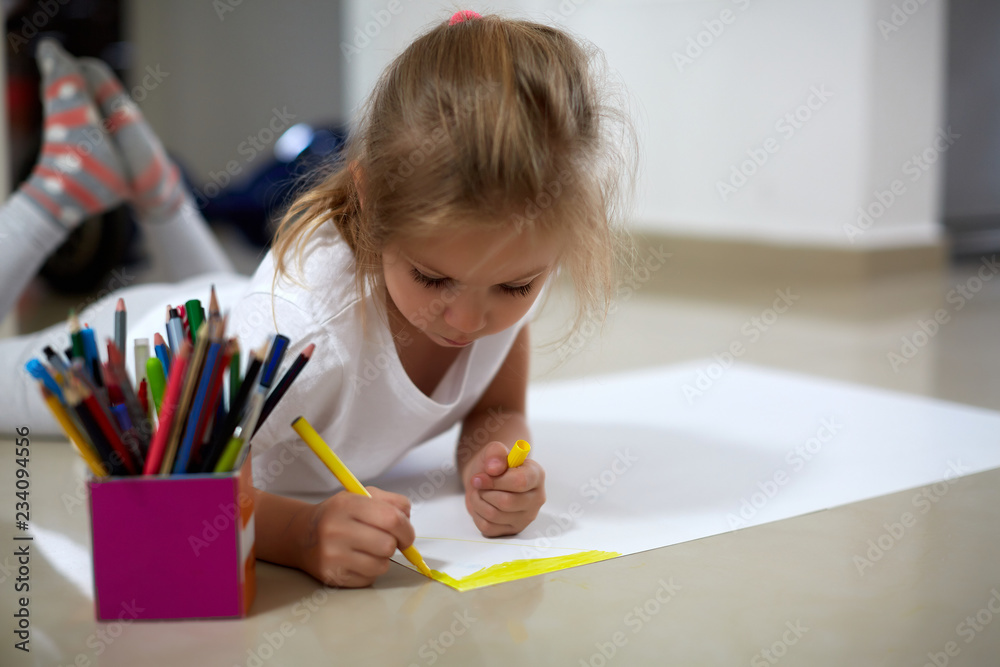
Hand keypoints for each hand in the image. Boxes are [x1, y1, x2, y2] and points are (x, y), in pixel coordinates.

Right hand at [297, 486, 414, 587]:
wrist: (302, 535)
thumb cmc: (339, 515)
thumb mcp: (361, 496)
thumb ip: (390, 502)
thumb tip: (408, 520)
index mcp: (347, 505)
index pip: (391, 519)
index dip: (406, 529)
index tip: (406, 533)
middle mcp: (336, 530)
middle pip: (388, 545)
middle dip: (396, 544)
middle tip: (389, 540)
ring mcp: (333, 556)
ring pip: (381, 565)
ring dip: (382, 558)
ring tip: (369, 549)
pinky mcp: (333, 576)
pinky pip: (369, 579)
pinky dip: (370, 571)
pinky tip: (357, 560)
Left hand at [463, 441, 544, 536]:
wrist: (488, 479)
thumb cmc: (494, 466)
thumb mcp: (494, 451)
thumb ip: (495, 453)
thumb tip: (494, 468)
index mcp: (536, 475)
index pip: (520, 482)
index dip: (495, 481)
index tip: (479, 477)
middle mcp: (536, 498)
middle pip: (506, 502)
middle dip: (485, 492)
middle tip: (478, 484)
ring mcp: (526, 517)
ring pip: (494, 515)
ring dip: (478, 502)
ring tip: (478, 492)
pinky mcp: (513, 530)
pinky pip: (488, 528)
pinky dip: (477, 515)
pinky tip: (481, 505)